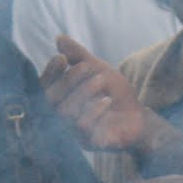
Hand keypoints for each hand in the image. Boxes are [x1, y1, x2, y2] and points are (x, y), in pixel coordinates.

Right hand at [38, 36, 151, 151]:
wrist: (139, 116)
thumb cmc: (114, 93)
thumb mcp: (98, 69)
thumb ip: (79, 56)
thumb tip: (59, 38)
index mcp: (61, 100)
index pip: (44, 87)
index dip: (49, 73)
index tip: (62, 58)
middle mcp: (62, 119)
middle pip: (51, 100)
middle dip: (68, 80)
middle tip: (87, 67)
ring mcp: (74, 132)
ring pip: (65, 113)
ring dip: (83, 92)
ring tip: (100, 81)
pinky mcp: (89, 143)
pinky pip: (82, 127)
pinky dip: (94, 110)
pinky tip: (107, 100)